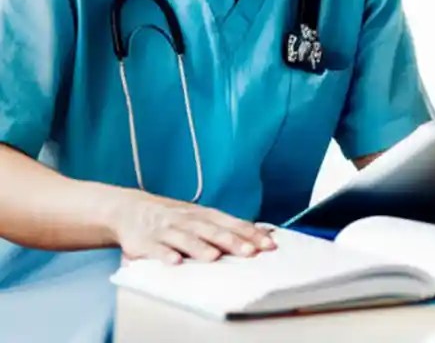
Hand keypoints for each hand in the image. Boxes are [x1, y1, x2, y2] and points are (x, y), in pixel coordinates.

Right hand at [106, 189, 274, 264]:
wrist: (128, 209)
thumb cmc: (173, 218)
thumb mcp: (199, 218)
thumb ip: (223, 227)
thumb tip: (259, 235)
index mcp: (203, 215)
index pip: (232, 223)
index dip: (250, 233)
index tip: (269, 244)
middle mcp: (187, 220)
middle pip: (213, 230)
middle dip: (232, 241)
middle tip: (250, 252)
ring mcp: (166, 230)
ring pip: (186, 238)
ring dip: (200, 247)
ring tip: (214, 257)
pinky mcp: (145, 242)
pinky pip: (156, 249)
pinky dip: (164, 255)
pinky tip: (175, 263)